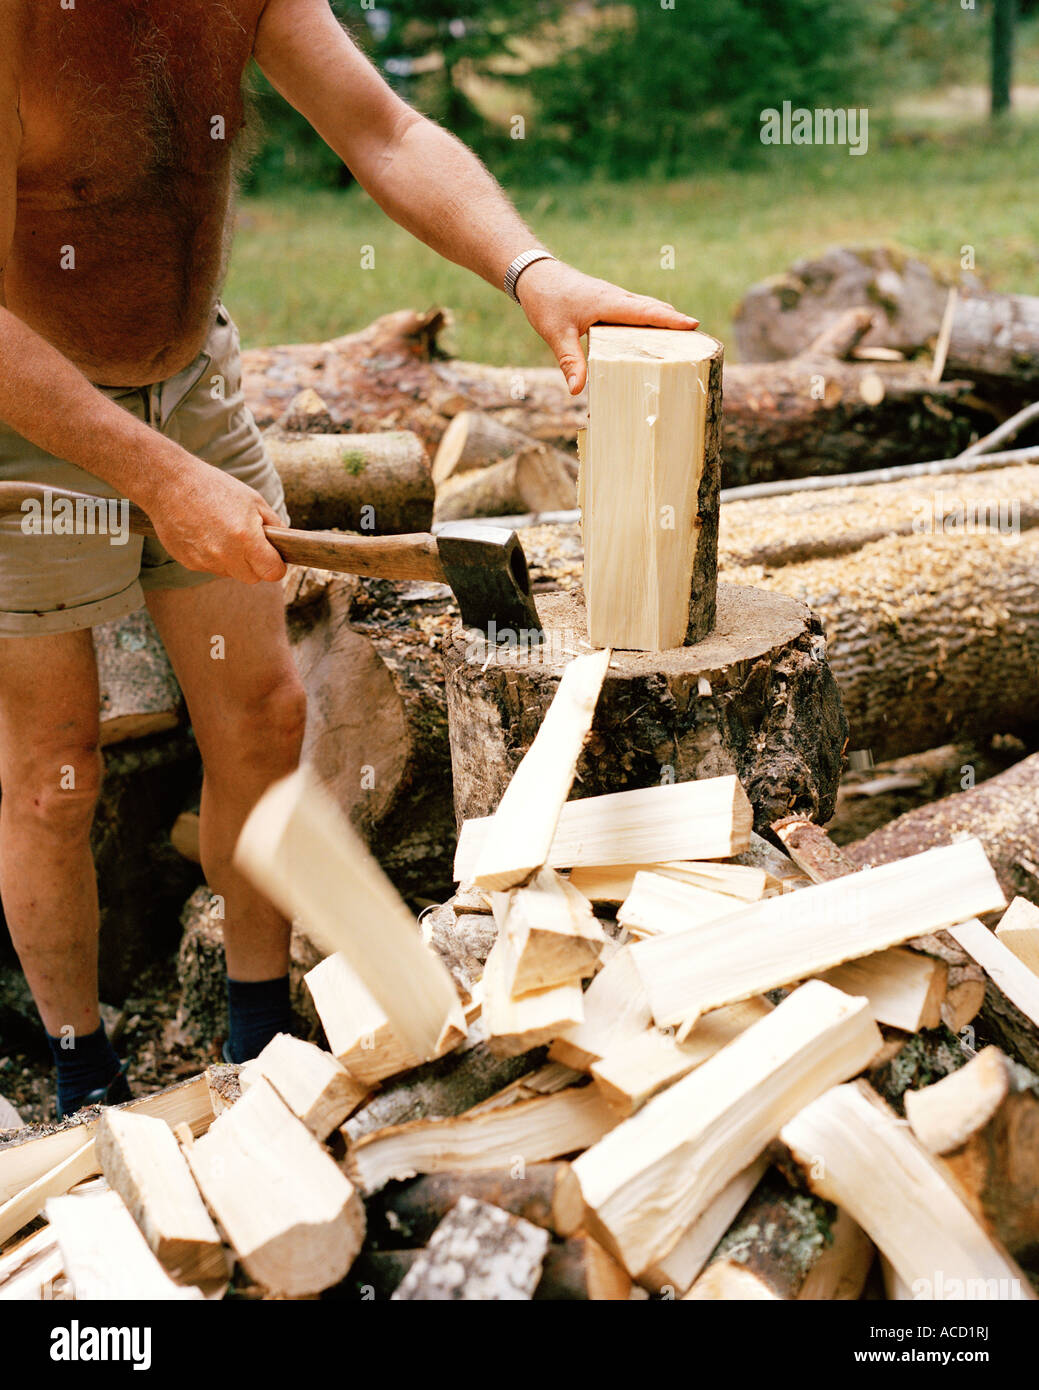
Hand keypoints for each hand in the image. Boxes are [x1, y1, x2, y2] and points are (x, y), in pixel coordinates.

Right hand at [145, 457, 287, 584]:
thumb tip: (285, 545)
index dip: (277, 566)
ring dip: (232, 560)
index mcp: (245, 538)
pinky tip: (205, 534)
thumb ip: (274, 525)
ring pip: (230, 573)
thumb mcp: (253, 500)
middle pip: (252, 578)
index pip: (272, 573)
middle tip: (249, 543)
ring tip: (223, 532)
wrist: (169, 483)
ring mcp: (204, 561)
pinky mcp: (189, 562)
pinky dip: (213, 556)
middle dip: (255, 564)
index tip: (274, 558)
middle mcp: (224, 554)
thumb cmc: (214, 487)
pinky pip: (210, 567)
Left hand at [515, 259, 698, 394]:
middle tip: (700, 339)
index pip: (645, 312)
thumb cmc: (546, 301)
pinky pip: (637, 309)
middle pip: (653, 308)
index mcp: (608, 303)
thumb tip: (577, 390)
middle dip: (676, 322)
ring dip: (666, 319)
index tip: (694, 325)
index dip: (670, 319)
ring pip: (647, 307)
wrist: (535, 275)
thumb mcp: (555, 334)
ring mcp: (614, 298)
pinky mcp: (609, 301)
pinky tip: (655, 333)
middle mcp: (616, 297)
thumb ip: (569, 361)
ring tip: (686, 339)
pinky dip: (651, 318)